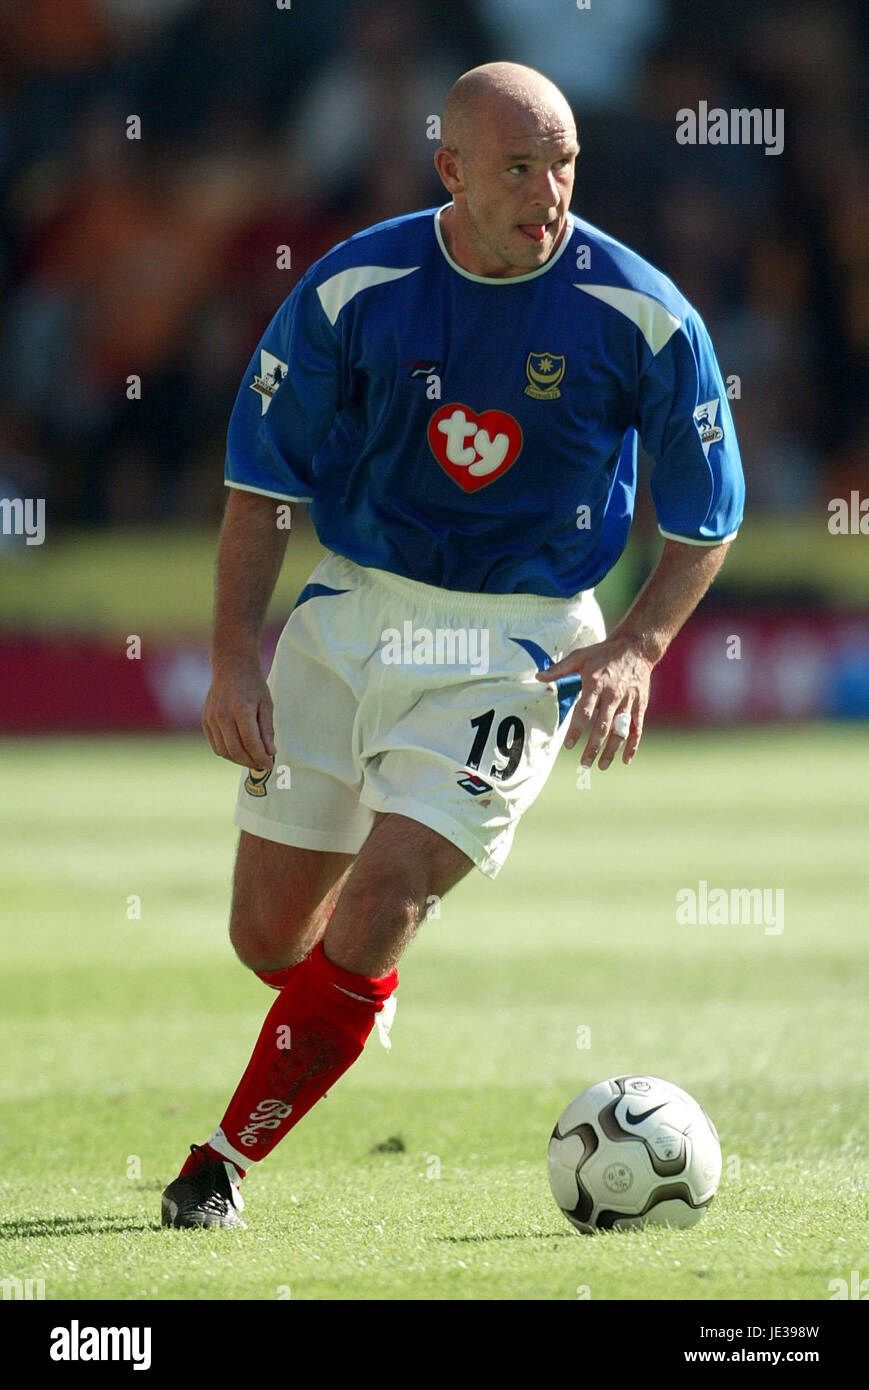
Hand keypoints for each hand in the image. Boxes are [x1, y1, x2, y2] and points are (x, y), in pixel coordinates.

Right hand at [202, 658, 276, 768]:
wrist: (231, 667)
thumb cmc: (252, 684)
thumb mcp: (266, 704)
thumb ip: (267, 730)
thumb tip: (270, 752)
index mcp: (241, 709)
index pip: (251, 743)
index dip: (261, 757)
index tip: (270, 764)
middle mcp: (223, 715)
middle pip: (236, 750)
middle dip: (251, 762)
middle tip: (262, 765)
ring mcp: (211, 718)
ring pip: (224, 751)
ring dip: (238, 760)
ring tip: (252, 759)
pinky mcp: (205, 720)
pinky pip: (215, 745)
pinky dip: (228, 752)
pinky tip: (239, 751)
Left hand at [536, 635, 652, 769]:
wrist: (636, 647)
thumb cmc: (604, 653)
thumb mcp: (580, 656)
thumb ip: (559, 669)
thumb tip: (538, 676)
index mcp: (595, 684)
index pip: (584, 712)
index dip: (576, 730)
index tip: (569, 746)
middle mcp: (612, 695)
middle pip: (602, 727)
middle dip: (593, 747)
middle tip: (584, 764)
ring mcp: (628, 701)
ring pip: (620, 731)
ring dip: (611, 751)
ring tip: (601, 766)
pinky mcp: (640, 705)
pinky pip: (637, 728)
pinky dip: (632, 745)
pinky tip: (626, 759)